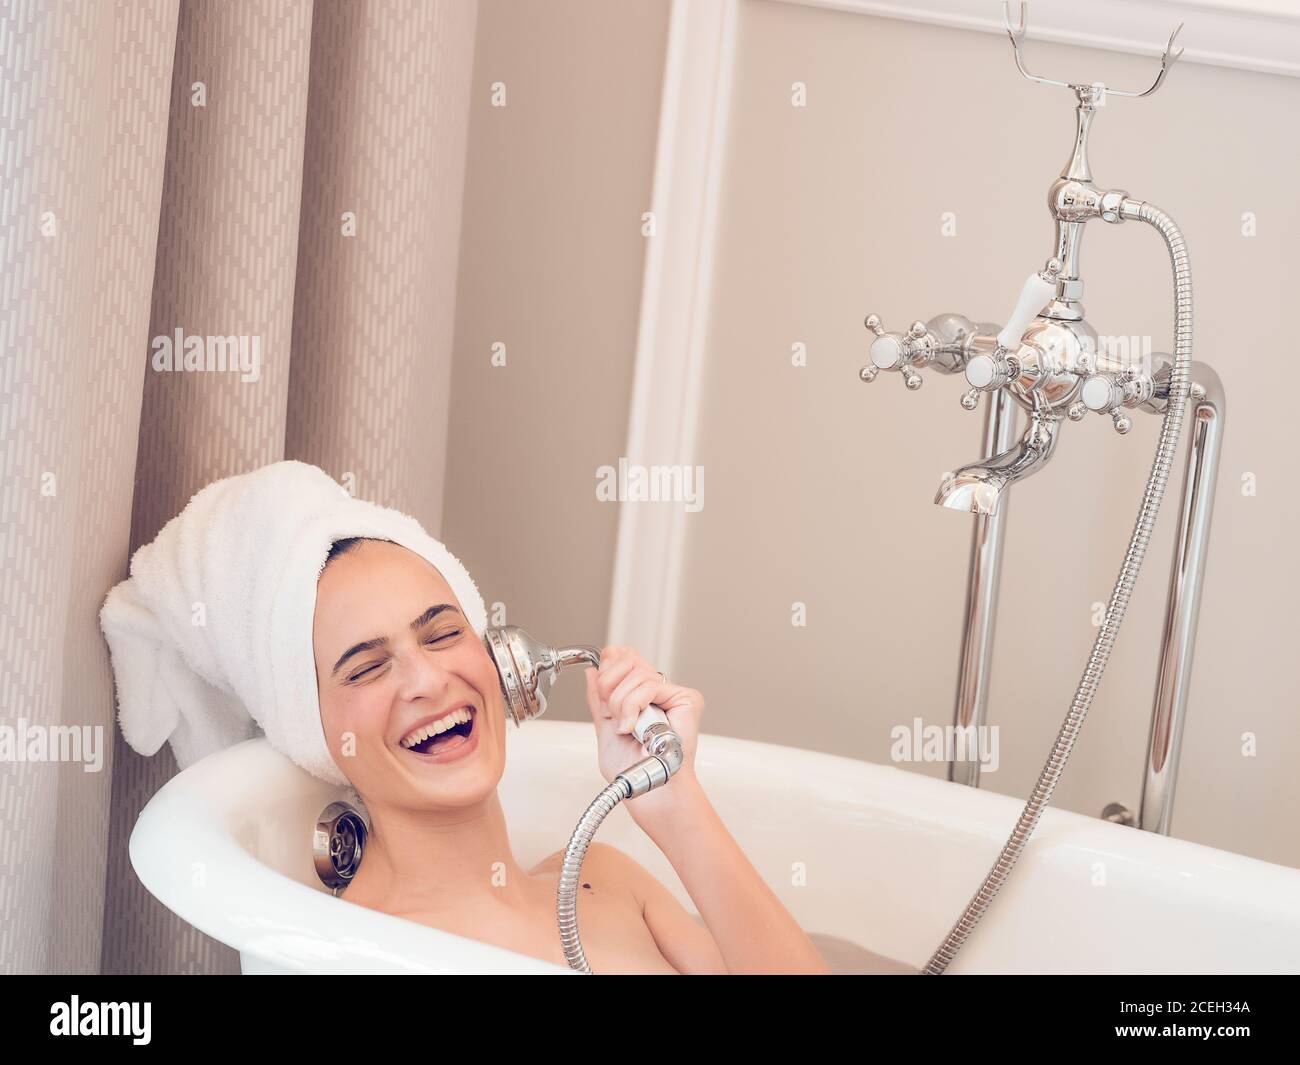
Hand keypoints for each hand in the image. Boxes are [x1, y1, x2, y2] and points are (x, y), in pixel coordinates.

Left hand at [583, 646, 702, 818]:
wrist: (647, 788)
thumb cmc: (631, 769)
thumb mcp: (605, 727)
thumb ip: (599, 699)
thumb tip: (593, 671)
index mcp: (641, 695)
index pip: (626, 659)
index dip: (610, 664)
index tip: (600, 681)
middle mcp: (659, 691)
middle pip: (628, 660)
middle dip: (610, 686)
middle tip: (612, 713)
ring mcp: (673, 694)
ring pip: (637, 674)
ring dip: (621, 704)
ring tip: (626, 728)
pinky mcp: (687, 699)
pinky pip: (650, 685)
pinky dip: (634, 706)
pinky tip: (635, 727)